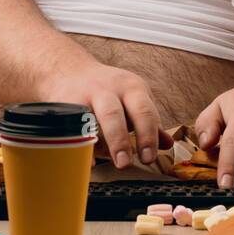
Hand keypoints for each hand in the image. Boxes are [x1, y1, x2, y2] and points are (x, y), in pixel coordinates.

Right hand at [38, 59, 173, 167]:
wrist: (70, 70)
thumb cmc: (109, 91)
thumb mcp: (134, 99)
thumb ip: (149, 122)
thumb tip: (168, 145)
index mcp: (132, 88)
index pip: (144, 111)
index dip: (147, 136)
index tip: (148, 158)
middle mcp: (108, 89)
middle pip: (114, 114)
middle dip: (119, 140)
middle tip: (125, 164)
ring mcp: (84, 96)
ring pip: (88, 120)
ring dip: (94, 143)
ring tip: (101, 163)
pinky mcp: (64, 105)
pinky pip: (70, 127)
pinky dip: (76, 144)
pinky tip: (82, 157)